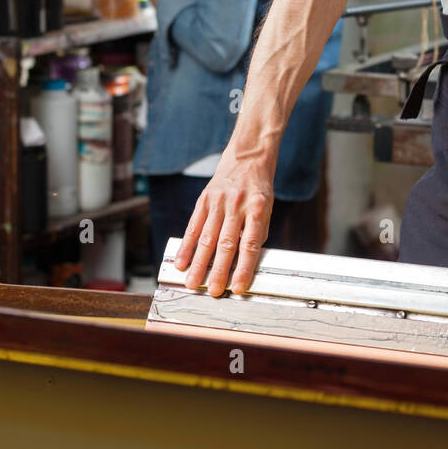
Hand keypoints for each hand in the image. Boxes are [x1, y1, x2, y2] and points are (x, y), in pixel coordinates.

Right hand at [174, 148, 275, 296]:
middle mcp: (236, 205)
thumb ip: (255, 233)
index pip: (249, 244)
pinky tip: (181, 262)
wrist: (247, 157)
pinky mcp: (204, 199)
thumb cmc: (258, 188)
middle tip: (212, 291)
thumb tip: (244, 262)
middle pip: (225, 243)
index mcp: (257, 208)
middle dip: (218, 270)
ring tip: (193, 283)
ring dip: (199, 263)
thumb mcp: (266, 208)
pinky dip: (186, 246)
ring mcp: (218, 202)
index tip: (238, 287)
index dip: (243, 268)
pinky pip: (193, 226)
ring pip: (206, 237)